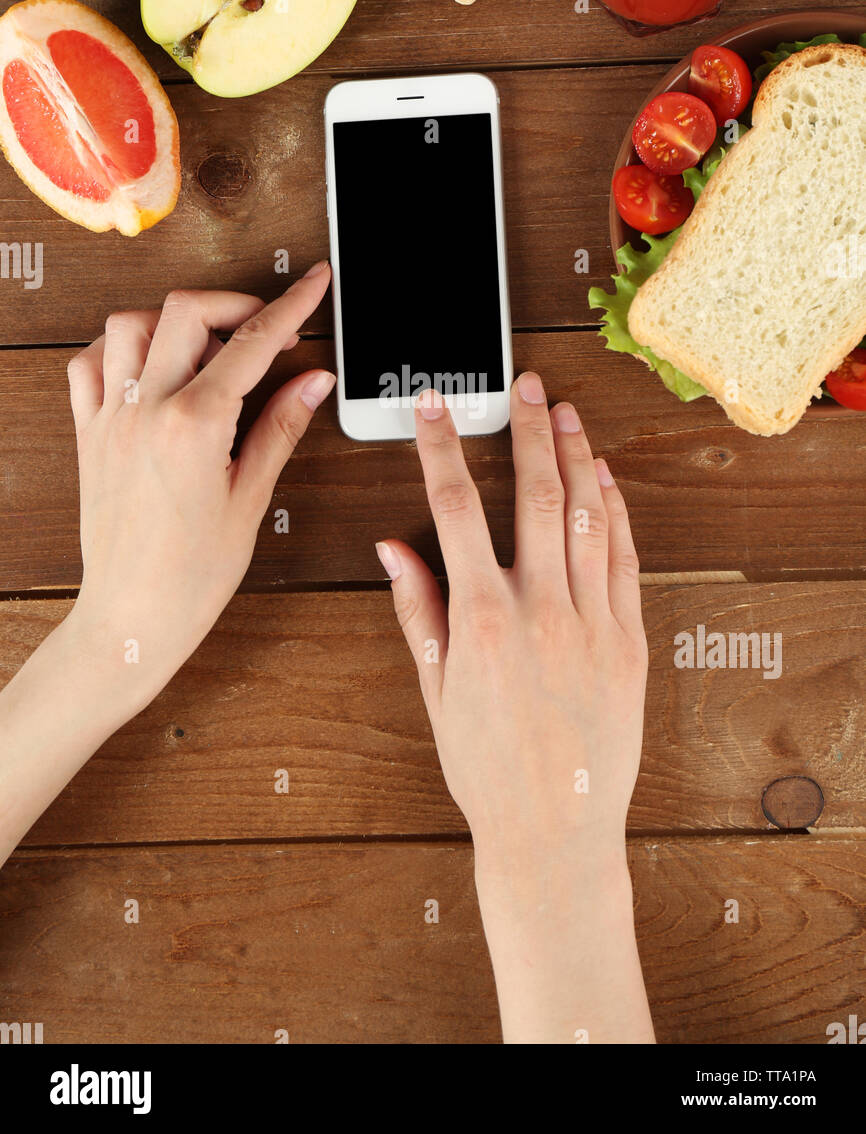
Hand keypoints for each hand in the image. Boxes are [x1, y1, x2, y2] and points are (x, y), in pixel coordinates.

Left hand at [66, 264, 334, 718]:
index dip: (292, 305)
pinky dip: (119, 349)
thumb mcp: (251, 498)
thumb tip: (313, 381)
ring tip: (208, 348)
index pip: (253, 342)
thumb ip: (280, 427)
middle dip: (234, 304)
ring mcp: (110, 418)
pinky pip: (88, 363)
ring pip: (130, 324)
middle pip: (186, 310)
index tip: (313, 283)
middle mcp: (146, 410)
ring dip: (173, 320)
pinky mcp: (88, 434)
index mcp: (195, 425)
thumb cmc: (191, 575)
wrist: (132, 617)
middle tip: (266, 327)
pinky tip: (151, 368)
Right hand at [377, 373, 652, 1042]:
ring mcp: (592, 622)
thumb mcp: (436, 690)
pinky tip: (604, 480)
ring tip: (566, 414)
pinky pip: (623, 557)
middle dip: (527, 428)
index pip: (455, 508)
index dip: (441, 448)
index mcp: (481, 620)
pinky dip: (614, 511)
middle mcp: (540, 610)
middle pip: (534, 493)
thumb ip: (417, 609)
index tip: (436, 408)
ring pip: (586, 514)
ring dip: (576, 456)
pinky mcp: (629, 640)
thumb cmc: (486, 768)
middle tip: (525, 385)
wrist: (555, 829)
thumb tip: (392, 546)